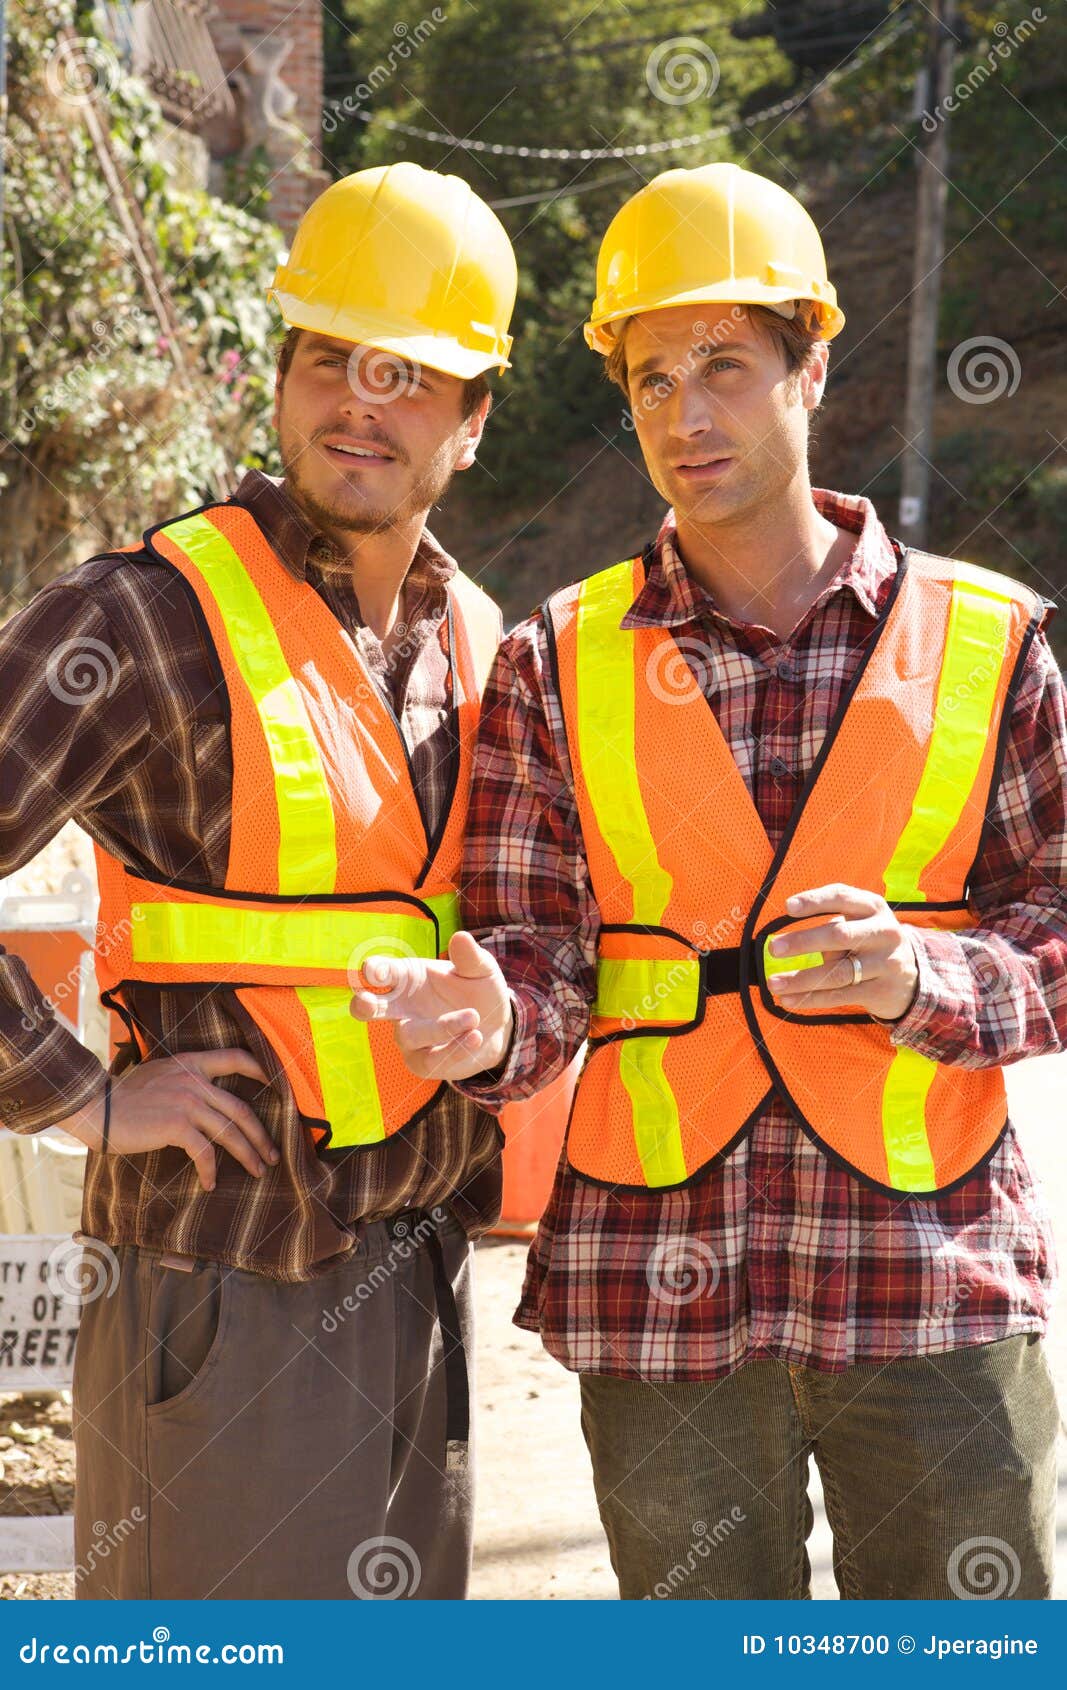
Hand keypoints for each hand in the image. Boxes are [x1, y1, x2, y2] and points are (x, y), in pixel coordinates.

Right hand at [55, 1049, 279, 1191]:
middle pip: (242, 1109)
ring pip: (231, 1132)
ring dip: (248, 1155)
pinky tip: (210, 1183)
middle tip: (273, 1155)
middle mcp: (195, 1080)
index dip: (260, 1070)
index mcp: (192, 1063)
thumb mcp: (159, 1073)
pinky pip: (205, 1151)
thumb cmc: (124, 1096)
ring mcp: (188, 1102)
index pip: (236, 1058)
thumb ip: (184, 1078)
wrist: (97, 1107)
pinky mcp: (177, 1125)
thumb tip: (205, 1097)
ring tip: (258, 1171)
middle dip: (262, 1136)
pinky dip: (211, 1170)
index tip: (277, 1086)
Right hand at [349, 929, 513, 1080]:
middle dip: (363, 1006)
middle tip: (365, 1002)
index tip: (373, 970)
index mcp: (404, 977)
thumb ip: (470, 957)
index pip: (381, 972)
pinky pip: (431, 1059)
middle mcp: (399, 1008)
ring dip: (441, 1027)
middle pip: (368, 1009)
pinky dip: (454, 1048)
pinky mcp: (422, 1062)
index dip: (374, 970)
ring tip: (473, 1016)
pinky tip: (475, 1036)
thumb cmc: (478, 990)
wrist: (495, 1026)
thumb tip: (461, 937)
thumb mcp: (480, 970)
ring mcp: (408, 1037)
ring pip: (409, 1035)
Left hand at [766, 885, 919, 1020]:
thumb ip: (832, 925)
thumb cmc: (868, 941)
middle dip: (803, 941)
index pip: (842, 897)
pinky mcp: (882, 990)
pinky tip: (789, 1000)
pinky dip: (811, 999)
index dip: (814, 901)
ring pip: (837, 972)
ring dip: (801, 979)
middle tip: (773, 949)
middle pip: (839, 935)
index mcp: (873, 907)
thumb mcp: (859, 923)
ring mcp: (886, 962)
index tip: (787, 907)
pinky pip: (841, 995)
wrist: (910, 976)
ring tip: (773, 984)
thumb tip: (790, 944)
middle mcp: (883, 932)